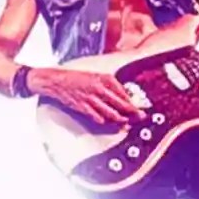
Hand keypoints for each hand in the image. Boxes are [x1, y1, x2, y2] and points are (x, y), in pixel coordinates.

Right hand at [30, 67, 144, 125]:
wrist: (57, 81)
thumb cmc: (77, 77)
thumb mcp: (96, 76)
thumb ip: (109, 85)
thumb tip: (123, 95)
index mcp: (104, 78)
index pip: (124, 93)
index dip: (133, 102)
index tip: (140, 107)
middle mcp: (100, 88)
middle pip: (121, 104)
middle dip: (133, 112)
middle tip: (141, 117)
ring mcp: (92, 99)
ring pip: (111, 113)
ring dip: (121, 119)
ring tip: (126, 123)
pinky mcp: (83, 107)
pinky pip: (98, 117)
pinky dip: (105, 121)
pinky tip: (109, 123)